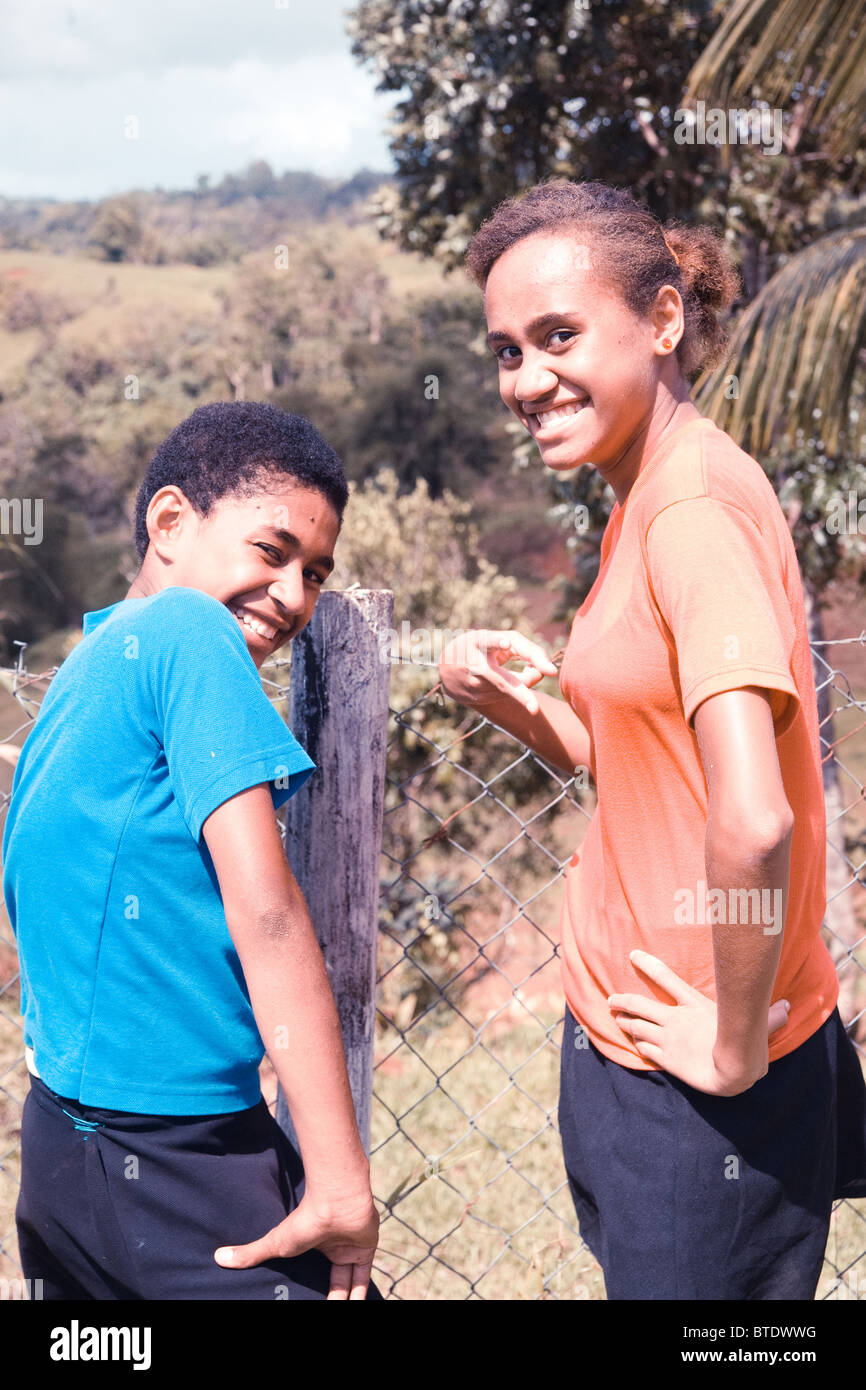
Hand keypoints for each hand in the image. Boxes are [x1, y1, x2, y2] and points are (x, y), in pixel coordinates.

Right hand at [214, 1185, 379, 1299]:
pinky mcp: (366, 1249)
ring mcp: (350, 1247)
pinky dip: (360, 1294)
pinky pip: (363, 1277)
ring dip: (346, 1300)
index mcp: (314, 1245)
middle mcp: (333, 1247)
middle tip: (320, 1307)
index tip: (305, 1301)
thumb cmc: (304, 1219)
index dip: (312, 1287)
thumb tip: (218, 1257)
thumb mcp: (275, 1243)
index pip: (314, 1271)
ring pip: (350, 1281)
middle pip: (334, 1279)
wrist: (335, 1201)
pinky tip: (356, 1308)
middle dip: (330, 1298)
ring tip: (339, 1313)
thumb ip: (251, 1253)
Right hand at [438, 629, 557, 715]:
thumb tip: (550, 672)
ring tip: (522, 670)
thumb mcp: (501, 639)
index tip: (507, 643)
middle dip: (520, 695)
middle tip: (535, 709)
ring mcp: (474, 686)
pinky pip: (505, 696)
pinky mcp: (475, 699)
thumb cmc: (483, 647)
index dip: (499, 642)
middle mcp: (474, 665)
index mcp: (478, 643)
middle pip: (501, 681)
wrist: (447, 667)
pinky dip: (512, 688)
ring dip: (524, 682)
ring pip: (511, 690)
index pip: (489, 641)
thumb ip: (528, 650)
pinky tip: (500, 679)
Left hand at [607, 949, 789, 1096]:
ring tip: (615, 1018)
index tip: (632, 955)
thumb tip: (787, 1006)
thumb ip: (769, 1016)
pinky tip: (631, 1044)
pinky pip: (645, 1049)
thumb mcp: (756, 1027)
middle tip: (611, 999)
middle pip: (642, 1004)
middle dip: (623, 1000)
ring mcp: (668, 1039)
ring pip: (638, 1026)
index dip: (648, 965)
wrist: (729, 1072)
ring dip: (625, 1021)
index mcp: (695, 1006)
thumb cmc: (743, 1047)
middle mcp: (676, 1019)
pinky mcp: (666, 1059)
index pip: (667, 979)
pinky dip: (636, 1045)